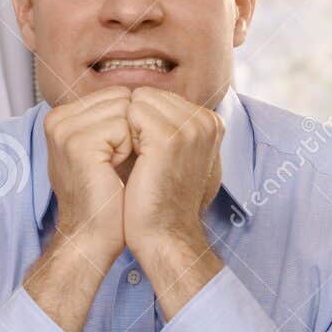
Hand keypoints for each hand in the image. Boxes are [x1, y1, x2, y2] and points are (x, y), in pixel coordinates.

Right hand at [42, 86, 133, 268]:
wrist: (93, 237)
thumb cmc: (106, 198)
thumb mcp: (105, 150)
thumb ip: (111, 119)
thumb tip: (144, 95)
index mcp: (61, 116)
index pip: (117, 95)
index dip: (130, 125)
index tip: (116, 157)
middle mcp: (57, 118)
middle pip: (122, 98)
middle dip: (132, 130)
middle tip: (116, 165)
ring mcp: (64, 129)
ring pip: (125, 110)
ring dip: (131, 140)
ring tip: (113, 169)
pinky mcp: (77, 143)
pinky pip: (124, 127)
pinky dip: (129, 150)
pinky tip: (113, 173)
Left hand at [122, 87, 224, 316]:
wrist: (163, 237)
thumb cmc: (162, 200)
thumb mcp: (176, 157)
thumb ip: (170, 127)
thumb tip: (143, 104)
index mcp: (211, 123)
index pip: (158, 97)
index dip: (140, 122)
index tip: (144, 155)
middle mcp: (207, 121)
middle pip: (148, 94)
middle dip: (132, 121)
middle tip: (137, 159)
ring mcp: (191, 127)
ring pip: (138, 99)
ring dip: (126, 126)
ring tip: (135, 161)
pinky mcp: (170, 137)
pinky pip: (130, 111)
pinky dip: (121, 133)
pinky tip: (128, 160)